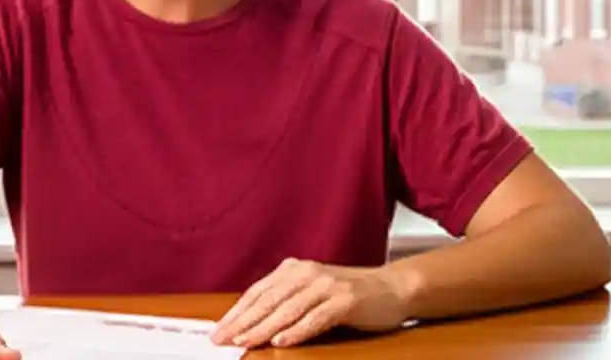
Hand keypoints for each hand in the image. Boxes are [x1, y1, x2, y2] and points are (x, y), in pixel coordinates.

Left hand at [211, 258, 410, 348]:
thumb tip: (249, 324)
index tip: (218, 331)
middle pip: (267, 301)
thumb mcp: (311, 293)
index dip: (236, 313)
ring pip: (288, 309)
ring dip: (263, 328)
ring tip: (245, 341)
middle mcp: (307, 273)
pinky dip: (297, 330)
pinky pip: (316, 317)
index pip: (258, 293)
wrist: (393, 288)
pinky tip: (282, 341)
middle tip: (222, 339)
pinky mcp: (345, 300)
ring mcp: (327, 285)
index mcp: (294, 270)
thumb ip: (285, 303)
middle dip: (242, 322)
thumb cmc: (348, 295)